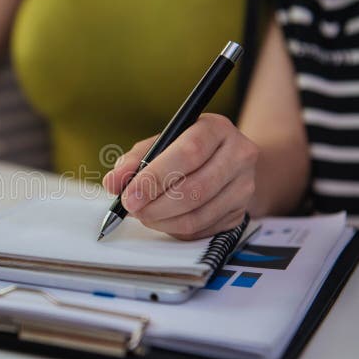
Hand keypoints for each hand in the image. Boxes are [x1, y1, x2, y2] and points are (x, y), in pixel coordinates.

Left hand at [103, 114, 257, 239]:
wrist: (228, 162)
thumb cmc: (187, 150)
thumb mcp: (161, 144)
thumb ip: (134, 160)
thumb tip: (113, 183)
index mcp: (216, 129)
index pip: (188, 154)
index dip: (155, 178)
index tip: (128, 195)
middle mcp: (239, 155)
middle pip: (195, 189)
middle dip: (155, 205)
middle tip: (132, 209)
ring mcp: (244, 187)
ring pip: (197, 215)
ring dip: (162, 220)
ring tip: (143, 214)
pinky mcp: (241, 214)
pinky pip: (201, 230)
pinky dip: (174, 229)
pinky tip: (162, 220)